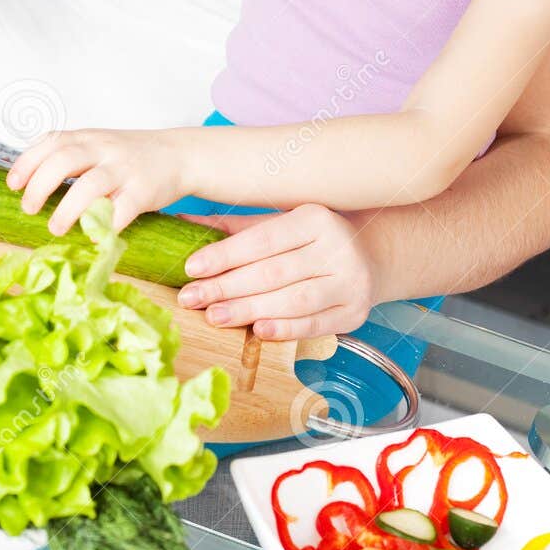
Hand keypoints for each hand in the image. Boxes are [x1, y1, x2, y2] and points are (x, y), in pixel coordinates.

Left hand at [6, 128, 190, 234]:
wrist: (180, 154)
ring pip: (90, 185)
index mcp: (88, 137)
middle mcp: (104, 149)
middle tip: (29, 208)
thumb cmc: (132, 155)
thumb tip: (30, 182)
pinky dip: (105, 225)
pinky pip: (122, 209)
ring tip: (55, 228)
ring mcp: (124, 169)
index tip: (13, 184)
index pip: (51, 142)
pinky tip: (93, 236)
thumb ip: (70, 156)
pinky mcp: (144, 191)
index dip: (27, 162)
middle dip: (39, 185)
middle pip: (64, 160)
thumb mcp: (99, 144)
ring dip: (67, 209)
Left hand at [177, 203, 374, 340]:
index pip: (262, 240)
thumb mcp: (278, 223)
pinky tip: (257, 332)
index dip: (225, 255)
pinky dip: (285, 329)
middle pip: (273, 273)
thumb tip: (178, 222)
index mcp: (315, 218)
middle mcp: (337, 247)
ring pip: (292, 300)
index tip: (191, 267)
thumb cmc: (312, 239)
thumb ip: (232, 228)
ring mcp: (350, 282)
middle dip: (227, 287)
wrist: (371, 255)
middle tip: (191, 298)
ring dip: (249, 311)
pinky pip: (315, 324)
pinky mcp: (355, 313)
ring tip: (214, 316)